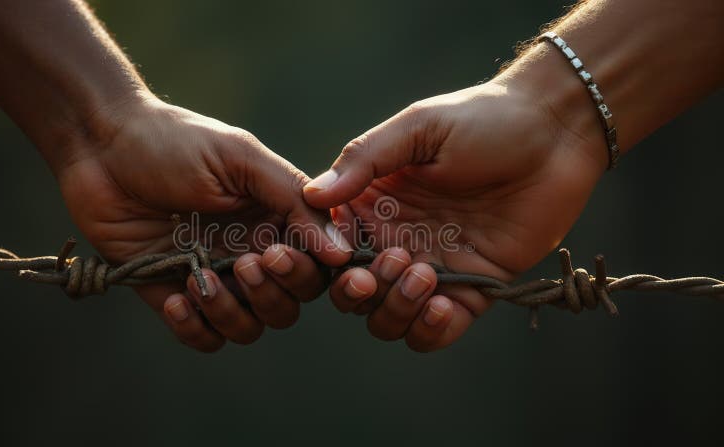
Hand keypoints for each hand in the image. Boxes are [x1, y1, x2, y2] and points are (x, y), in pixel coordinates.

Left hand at [56, 94, 350, 351]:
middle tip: (244, 262)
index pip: (315, 267)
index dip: (305, 272)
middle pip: (289, 304)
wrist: (102, 145)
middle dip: (271, 293)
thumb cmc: (175, 141)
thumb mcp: (242, 159)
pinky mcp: (173, 293)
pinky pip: (203, 337)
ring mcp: (214, 276)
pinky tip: (178, 298)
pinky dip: (196, 329)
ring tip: (200, 279)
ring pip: (249, 327)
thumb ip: (292, 200)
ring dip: (232, 313)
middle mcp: (251, 252)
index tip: (275, 254)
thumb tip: (341, 253)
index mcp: (275, 220)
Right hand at [304, 78, 606, 351]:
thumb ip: (364, 160)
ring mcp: (434, 266)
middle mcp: (397, 239)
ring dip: (396, 309)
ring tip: (427, 275)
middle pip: (355, 292)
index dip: (329, 260)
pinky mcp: (474, 286)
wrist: (555, 132)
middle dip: (361, 292)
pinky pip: (439, 329)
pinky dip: (431, 331)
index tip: (344, 254)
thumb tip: (311, 194)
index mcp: (375, 203)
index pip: (332, 246)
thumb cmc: (483, 118)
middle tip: (395, 262)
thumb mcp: (417, 128)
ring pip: (390, 317)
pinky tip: (442, 307)